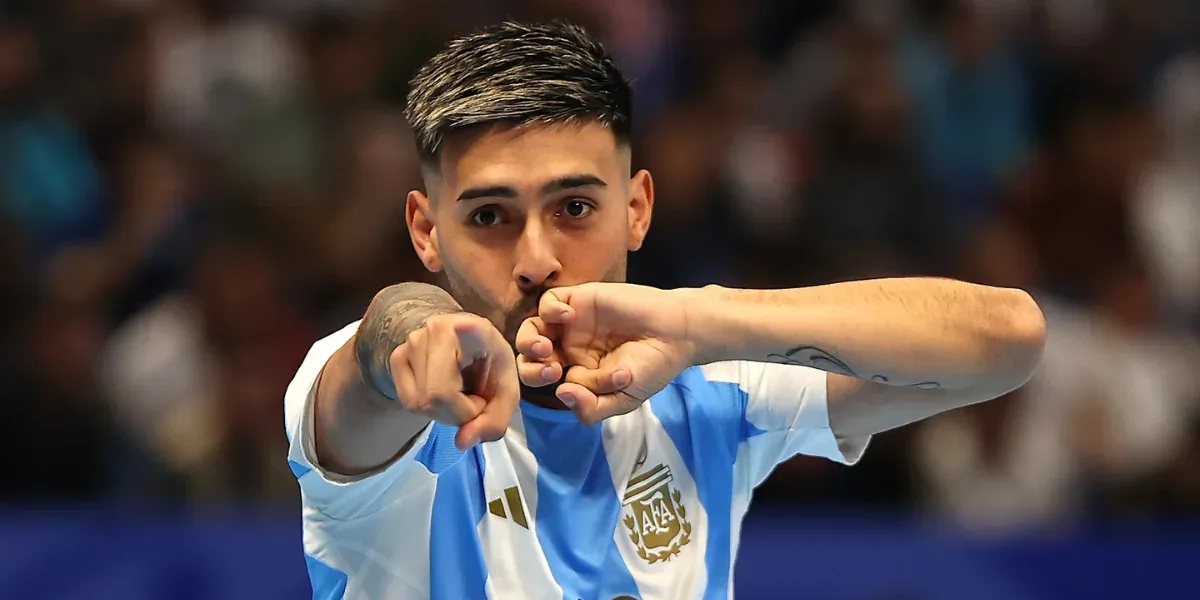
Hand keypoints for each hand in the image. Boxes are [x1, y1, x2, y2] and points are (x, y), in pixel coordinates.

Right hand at [390, 313, 518, 448]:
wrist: (466, 350)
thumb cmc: (488, 368)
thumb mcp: (505, 396)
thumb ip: (494, 422)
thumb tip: (462, 442)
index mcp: (478, 331)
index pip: (470, 329)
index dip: (467, 330)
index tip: (464, 325)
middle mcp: (439, 329)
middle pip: (439, 394)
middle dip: (460, 414)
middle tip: (474, 402)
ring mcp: (413, 340)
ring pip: (421, 402)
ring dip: (445, 413)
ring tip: (458, 395)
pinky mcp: (396, 355)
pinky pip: (408, 402)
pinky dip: (427, 409)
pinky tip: (439, 393)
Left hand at [516, 283, 695, 423]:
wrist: (677, 333)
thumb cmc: (653, 367)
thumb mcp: (624, 400)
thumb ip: (592, 407)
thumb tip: (562, 393)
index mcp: (577, 372)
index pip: (545, 380)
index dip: (544, 384)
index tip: (566, 383)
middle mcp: (570, 348)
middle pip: (530, 357)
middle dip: (530, 368)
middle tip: (551, 369)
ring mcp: (573, 324)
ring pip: (532, 329)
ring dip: (529, 341)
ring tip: (546, 347)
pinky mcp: (580, 299)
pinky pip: (549, 301)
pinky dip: (550, 309)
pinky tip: (569, 316)